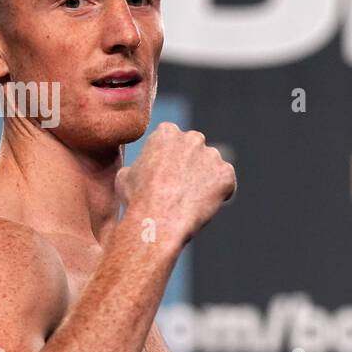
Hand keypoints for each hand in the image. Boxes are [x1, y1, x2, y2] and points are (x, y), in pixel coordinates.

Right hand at [115, 123, 236, 244]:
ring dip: (206, 179)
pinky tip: (205, 205)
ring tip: (191, 200)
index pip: (173, 140)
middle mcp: (192, 138)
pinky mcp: (226, 174)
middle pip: (195, 150)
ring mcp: (212, 155)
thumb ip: (138, 165)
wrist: (159, 218)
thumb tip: (137, 170)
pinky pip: (227, 183)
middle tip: (181, 188)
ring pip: (212, 166)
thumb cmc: (138, 199)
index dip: (170, 158)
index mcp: (166, 132)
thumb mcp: (125, 175)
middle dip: (191, 165)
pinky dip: (221, 193)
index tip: (166, 174)